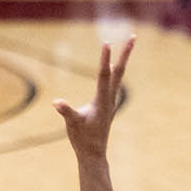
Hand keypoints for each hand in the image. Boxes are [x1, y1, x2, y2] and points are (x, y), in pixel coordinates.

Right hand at [51, 37, 133, 156]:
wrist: (94, 154)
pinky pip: (113, 84)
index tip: (107, 43)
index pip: (104, 75)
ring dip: (122, 61)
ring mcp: (110, 102)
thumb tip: (56, 102)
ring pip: (118, 76)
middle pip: (119, 72)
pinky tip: (113, 69)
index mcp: (102, 101)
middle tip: (134, 37)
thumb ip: (66, 112)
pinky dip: (115, 72)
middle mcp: (110, 99)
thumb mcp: (73, 124)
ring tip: (127, 47)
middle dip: (126, 54)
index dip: (105, 58)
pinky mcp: (108, 105)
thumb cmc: (83, 139)